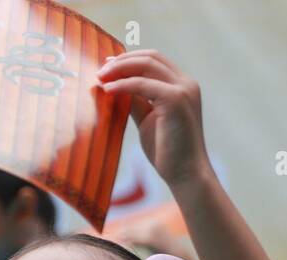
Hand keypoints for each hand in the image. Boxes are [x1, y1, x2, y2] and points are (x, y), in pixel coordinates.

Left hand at [98, 50, 207, 188]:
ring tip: (100, 78)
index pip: (154, 60)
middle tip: (100, 71)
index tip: (107, 67)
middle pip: (150, 57)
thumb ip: (136, 101)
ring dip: (120, 69)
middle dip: (122, 61)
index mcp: (182, 85)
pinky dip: (123, 85)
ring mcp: (183, 89)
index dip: (129, 59)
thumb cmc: (168, 152)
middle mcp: (186, 83)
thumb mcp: (148, 120)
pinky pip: (142, 84)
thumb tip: (115, 88)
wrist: (185, 174)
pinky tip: (108, 91)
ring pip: (147, 65)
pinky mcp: (175, 100)